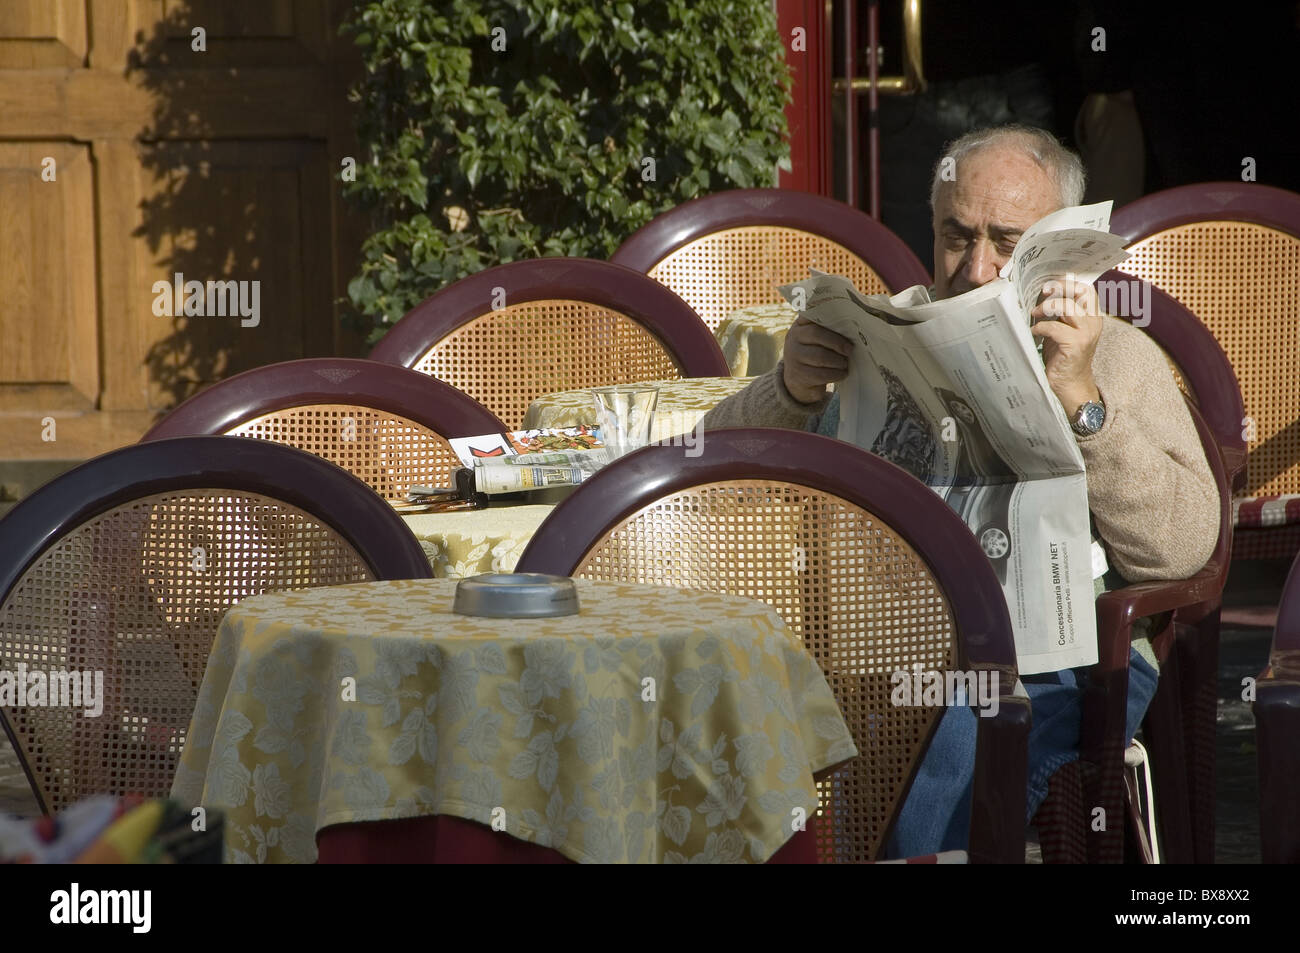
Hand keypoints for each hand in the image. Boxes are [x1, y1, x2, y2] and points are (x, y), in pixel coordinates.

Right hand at [781, 316, 853, 403]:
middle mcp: (793, 339)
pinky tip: (842, 373)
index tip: (842, 319)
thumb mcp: (813, 339)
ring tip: (845, 363)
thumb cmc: (813, 354)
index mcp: (799, 326)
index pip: (811, 315)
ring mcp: (793, 358)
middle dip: (837, 342)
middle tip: (850, 349)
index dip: (825, 314)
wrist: (797, 379)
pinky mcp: (798, 376)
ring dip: (838, 360)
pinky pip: (822, 374)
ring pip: (821, 356)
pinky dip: (836, 374)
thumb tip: (850, 325)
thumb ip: (825, 329)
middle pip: (816, 334)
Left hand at [1030, 276, 1103, 411]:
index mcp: (1092, 318)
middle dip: (1060, 288)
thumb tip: (1045, 292)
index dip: (1069, 283)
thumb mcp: (1063, 329)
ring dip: (1047, 307)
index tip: (1050, 284)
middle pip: (1081, 292)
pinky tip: (1034, 332)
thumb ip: (1060, 313)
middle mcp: (1093, 324)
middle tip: (1043, 292)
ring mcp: (1086, 334)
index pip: (1087, 290)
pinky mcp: (1075, 345)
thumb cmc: (1063, 356)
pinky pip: (1055, 328)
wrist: (1070, 384)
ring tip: (1035, 314)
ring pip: (1068, 307)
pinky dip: (1041, 327)